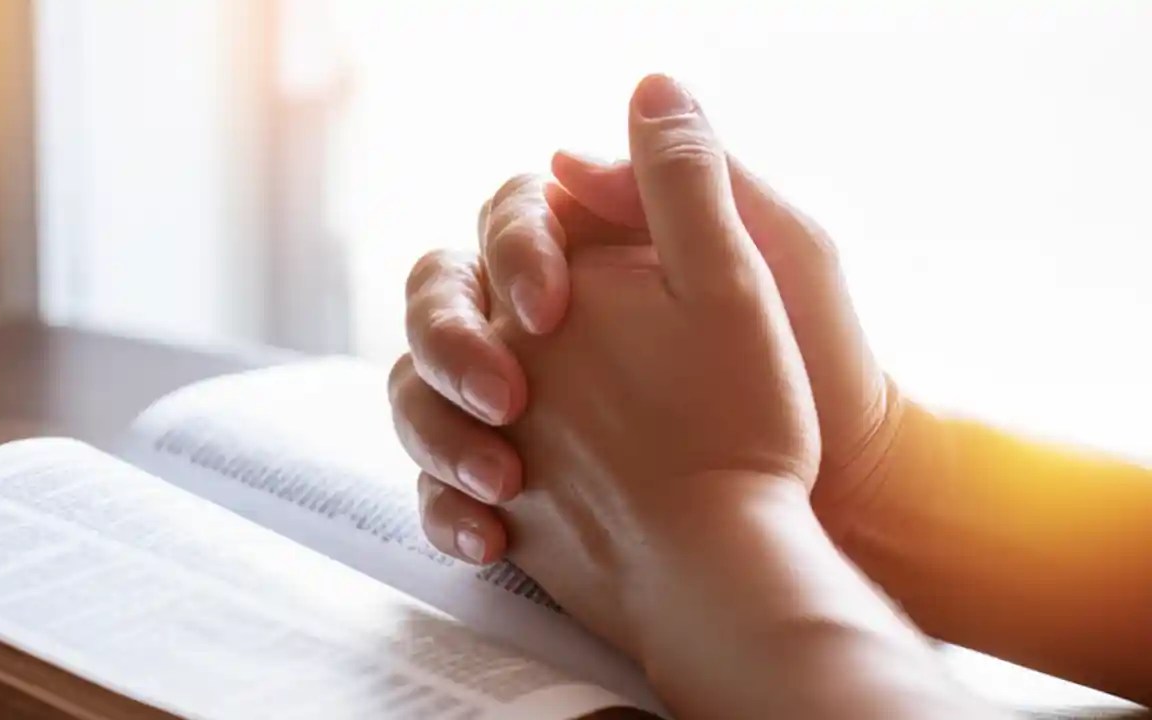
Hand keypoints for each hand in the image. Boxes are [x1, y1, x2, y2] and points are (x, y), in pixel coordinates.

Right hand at [484, 74, 820, 657]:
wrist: (833, 501)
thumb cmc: (818, 371)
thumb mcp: (772, 259)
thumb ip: (689, 183)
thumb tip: (571, 151)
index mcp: (603, 259)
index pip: (513, 220)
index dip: (512, 251)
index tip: (550, 310)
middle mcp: (549, 326)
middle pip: (441, 301)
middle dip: (450, 343)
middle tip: (506, 401)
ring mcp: (521, 405)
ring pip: (420, 393)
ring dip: (436, 432)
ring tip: (499, 481)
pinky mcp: (512, 484)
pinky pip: (440, 483)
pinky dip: (446, 506)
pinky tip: (489, 531)